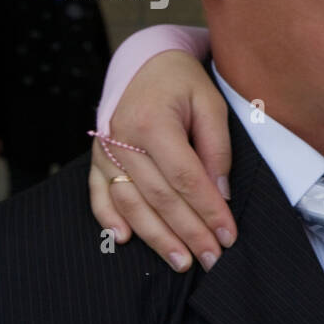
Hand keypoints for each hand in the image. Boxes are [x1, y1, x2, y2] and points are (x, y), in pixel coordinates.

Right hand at [88, 50, 235, 271]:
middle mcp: (122, 138)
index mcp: (153, 123)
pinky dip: (109, 218)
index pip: (186, 178)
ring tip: (181, 262)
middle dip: (188, 232)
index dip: (208, 210)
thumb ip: (217, 149)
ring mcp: (104, 149)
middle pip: (159, 197)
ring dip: (155, 237)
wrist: (145, 61)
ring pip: (130, 202)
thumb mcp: (211, 104)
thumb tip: (221, 193)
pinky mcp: (96, 157)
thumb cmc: (183, 83)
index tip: (228, 236)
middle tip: (212, 260)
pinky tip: (125, 240)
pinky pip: (98, 193)